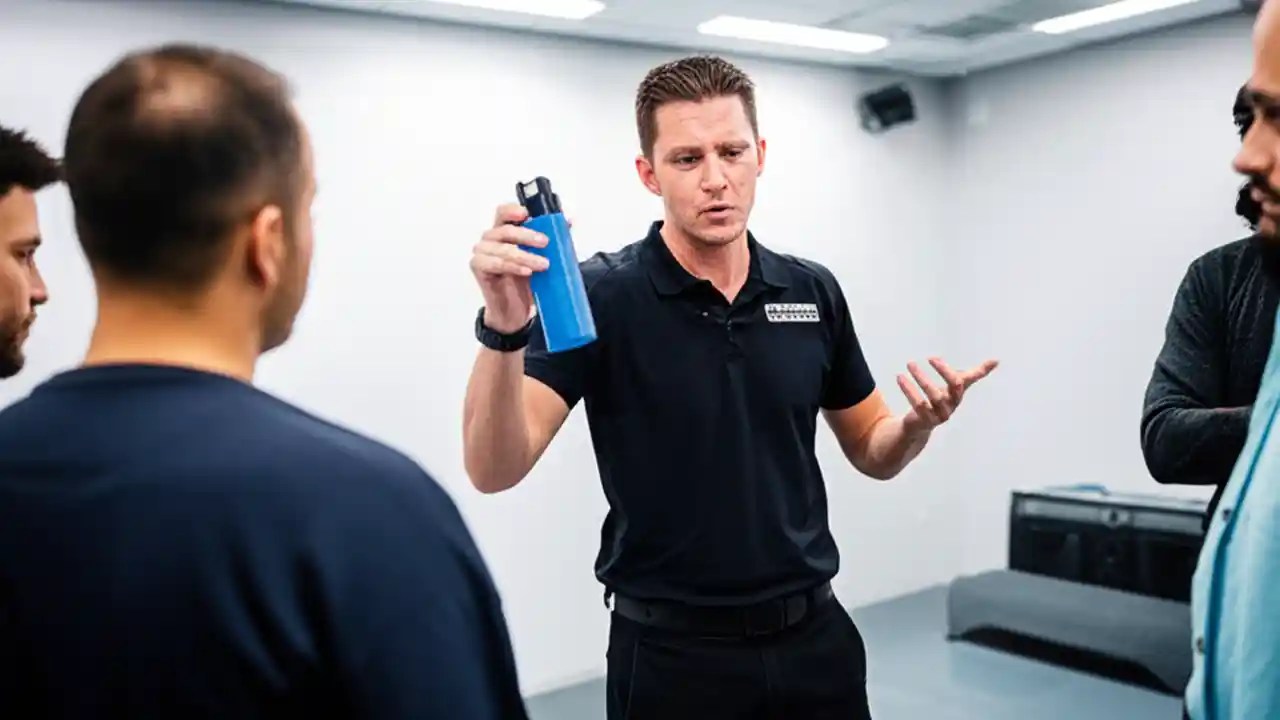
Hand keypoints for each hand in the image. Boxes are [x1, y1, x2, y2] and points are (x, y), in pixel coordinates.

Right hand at [470, 204, 550, 332]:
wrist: (516, 311)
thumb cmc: (527, 281)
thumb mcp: (543, 257)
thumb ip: (554, 237)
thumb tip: (569, 219)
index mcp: (504, 231)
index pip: (503, 212)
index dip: (513, 210)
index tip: (527, 213)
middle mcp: (490, 239)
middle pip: (505, 230)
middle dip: (527, 235)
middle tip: (545, 242)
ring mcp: (482, 252)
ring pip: (503, 249)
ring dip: (525, 256)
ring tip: (543, 265)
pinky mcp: (478, 268)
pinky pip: (495, 264)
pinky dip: (512, 266)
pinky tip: (525, 271)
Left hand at [897, 357, 997, 436]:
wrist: (925, 422)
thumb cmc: (944, 399)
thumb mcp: (958, 384)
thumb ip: (976, 373)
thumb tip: (997, 361)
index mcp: (957, 397)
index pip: (956, 384)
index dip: (945, 371)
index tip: (931, 358)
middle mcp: (949, 408)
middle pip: (939, 395)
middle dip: (924, 378)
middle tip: (910, 363)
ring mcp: (936, 417)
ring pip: (925, 402)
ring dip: (914, 383)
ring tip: (907, 368)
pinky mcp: (923, 421)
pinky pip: (916, 407)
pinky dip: (908, 391)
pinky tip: (900, 378)